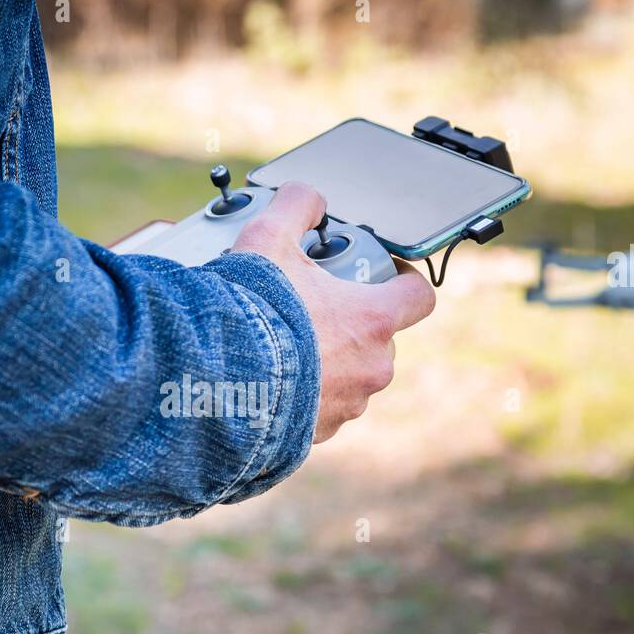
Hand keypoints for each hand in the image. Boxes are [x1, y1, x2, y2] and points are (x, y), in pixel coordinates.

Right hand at [231, 182, 435, 442]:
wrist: (215, 384)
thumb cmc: (251, 314)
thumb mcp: (268, 240)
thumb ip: (296, 208)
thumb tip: (307, 198)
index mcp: (371, 322)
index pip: (418, 298)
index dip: (404, 281)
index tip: (386, 274)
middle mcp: (369, 370)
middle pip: (380, 340)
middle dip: (352, 324)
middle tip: (315, 307)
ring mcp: (346, 407)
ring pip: (350, 379)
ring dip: (328, 362)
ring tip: (287, 347)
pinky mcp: (316, 435)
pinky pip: (319, 411)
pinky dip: (302, 397)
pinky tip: (270, 379)